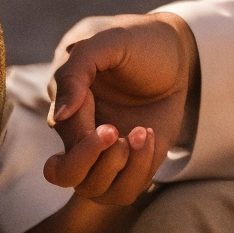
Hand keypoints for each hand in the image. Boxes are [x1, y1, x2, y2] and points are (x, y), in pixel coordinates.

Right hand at [42, 12, 198, 209]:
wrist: (175, 50)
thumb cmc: (136, 41)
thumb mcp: (107, 43)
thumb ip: (75, 73)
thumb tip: (57, 118)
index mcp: (67, 108)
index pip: (62, 142)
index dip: (84, 142)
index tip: (109, 128)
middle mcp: (82, 135)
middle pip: (67, 176)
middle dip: (93, 162)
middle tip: (119, 137)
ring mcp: (108, 152)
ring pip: (96, 191)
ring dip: (121, 169)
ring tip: (143, 133)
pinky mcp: (134, 161)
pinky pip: (127, 188)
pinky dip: (140, 170)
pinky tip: (150, 136)